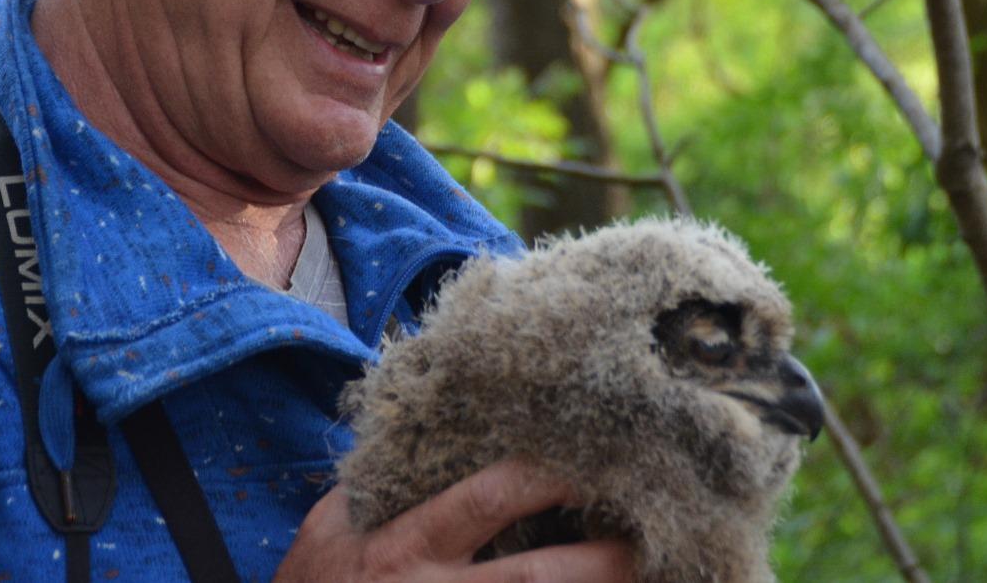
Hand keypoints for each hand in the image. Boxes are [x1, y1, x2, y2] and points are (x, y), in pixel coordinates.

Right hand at [273, 459, 636, 581]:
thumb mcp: (333, 522)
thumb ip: (384, 479)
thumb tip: (436, 418)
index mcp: (403, 545)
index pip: (488, 500)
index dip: (547, 477)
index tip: (597, 457)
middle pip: (534, 579)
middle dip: (600, 562)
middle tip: (653, 540)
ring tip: (653, 577)